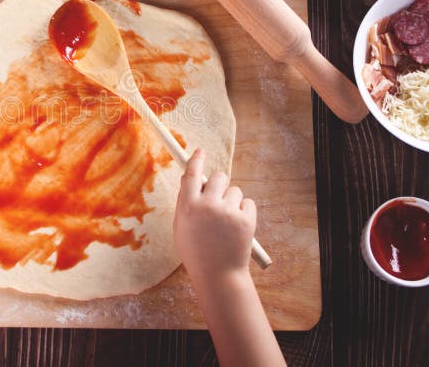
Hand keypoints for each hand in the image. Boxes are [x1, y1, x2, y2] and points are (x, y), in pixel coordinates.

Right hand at [173, 149, 255, 283]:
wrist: (218, 275)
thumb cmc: (196, 252)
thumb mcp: (181, 227)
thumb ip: (184, 203)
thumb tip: (190, 180)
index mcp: (188, 207)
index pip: (191, 174)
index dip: (196, 160)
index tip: (200, 152)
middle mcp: (207, 206)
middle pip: (218, 177)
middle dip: (219, 184)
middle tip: (218, 199)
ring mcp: (227, 212)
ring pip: (234, 190)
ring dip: (231, 201)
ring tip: (226, 223)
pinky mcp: (246, 220)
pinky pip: (247, 203)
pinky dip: (244, 211)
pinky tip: (237, 227)